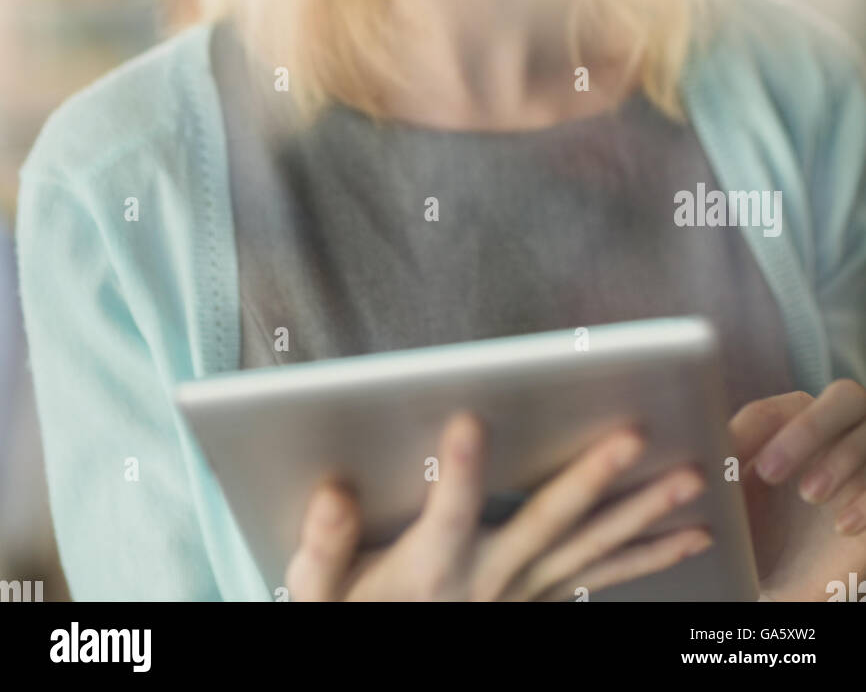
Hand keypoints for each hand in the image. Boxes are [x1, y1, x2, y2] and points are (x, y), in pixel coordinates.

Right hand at [286, 411, 712, 600]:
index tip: (468, 419)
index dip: (460, 469)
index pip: (448, 512)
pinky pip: (605, 579)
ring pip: (593, 551)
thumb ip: (322, 550)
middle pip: (547, 524)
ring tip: (692, 482)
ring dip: (644, 516)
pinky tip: (689, 538)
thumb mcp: (321, 595)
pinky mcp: (544, 598)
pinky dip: (650, 558)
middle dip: (592, 477)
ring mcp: (525, 592)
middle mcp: (488, 580)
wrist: (395, 652)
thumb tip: (332, 494)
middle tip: (634, 436)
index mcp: (431, 569)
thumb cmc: (358, 615)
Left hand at [729, 383, 865, 601]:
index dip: (747, 433)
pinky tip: (842, 526)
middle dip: (804, 430)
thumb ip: (721, 480)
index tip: (724, 461)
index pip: (770, 413)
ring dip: (836, 461)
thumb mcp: (741, 509)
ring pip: (865, 436)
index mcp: (792, 422)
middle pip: (838, 398)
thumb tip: (690, 465)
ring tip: (809, 495)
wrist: (801, 579)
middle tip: (769, 471)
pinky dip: (864, 500)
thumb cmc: (767, 534)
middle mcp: (839, 427)